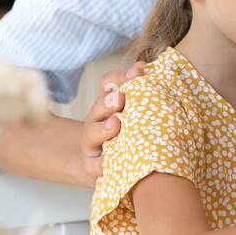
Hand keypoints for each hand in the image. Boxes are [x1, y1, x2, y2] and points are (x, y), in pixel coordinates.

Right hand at [80, 60, 145, 184]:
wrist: (108, 166)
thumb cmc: (128, 135)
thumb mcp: (134, 112)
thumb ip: (139, 93)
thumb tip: (144, 68)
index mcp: (107, 103)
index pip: (108, 83)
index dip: (121, 76)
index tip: (139, 71)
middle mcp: (96, 119)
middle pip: (100, 106)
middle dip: (111, 101)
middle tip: (122, 98)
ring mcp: (91, 142)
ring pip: (93, 132)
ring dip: (104, 128)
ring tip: (116, 124)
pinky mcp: (91, 165)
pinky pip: (94, 165)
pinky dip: (102, 163)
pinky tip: (109, 161)